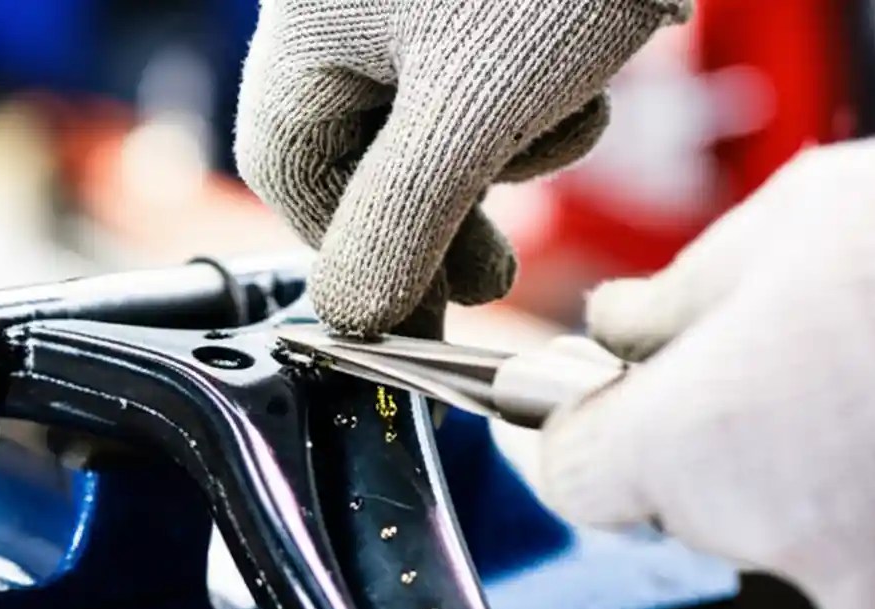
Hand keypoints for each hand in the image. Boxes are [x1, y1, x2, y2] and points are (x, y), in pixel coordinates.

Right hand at [235, 0, 687, 336]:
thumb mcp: (473, 110)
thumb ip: (402, 220)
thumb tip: (355, 311)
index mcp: (310, 27)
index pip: (290, 167)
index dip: (350, 247)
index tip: (413, 306)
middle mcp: (345, 9)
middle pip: (363, 148)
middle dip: (439, 212)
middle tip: (490, 275)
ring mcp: (414, 3)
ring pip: (433, 120)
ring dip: (502, 150)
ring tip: (566, 117)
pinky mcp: (480, 0)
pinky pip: (484, 78)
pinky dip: (533, 99)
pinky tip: (585, 71)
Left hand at [536, 134, 874, 608]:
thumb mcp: (795, 220)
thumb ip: (676, 291)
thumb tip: (621, 327)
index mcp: (697, 439)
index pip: (574, 473)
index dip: (587, 425)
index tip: (606, 398)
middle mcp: (771, 533)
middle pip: (687, 498)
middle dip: (714, 431)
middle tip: (788, 355)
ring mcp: (868, 582)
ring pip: (789, 523)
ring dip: (813, 463)